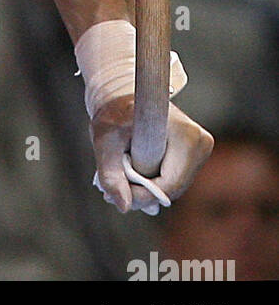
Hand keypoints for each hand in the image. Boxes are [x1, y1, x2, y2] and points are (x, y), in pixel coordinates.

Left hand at [91, 96, 212, 214]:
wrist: (122, 98)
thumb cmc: (114, 114)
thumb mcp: (104, 142)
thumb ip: (111, 175)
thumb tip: (124, 207)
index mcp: (186, 133)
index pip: (169, 183)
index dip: (141, 193)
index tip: (115, 190)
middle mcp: (200, 141)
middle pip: (173, 188)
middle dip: (143, 192)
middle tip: (115, 182)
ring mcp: (201, 149)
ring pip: (174, 187)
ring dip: (148, 187)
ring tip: (125, 167)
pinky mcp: (196, 154)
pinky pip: (175, 180)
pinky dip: (155, 181)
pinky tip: (138, 166)